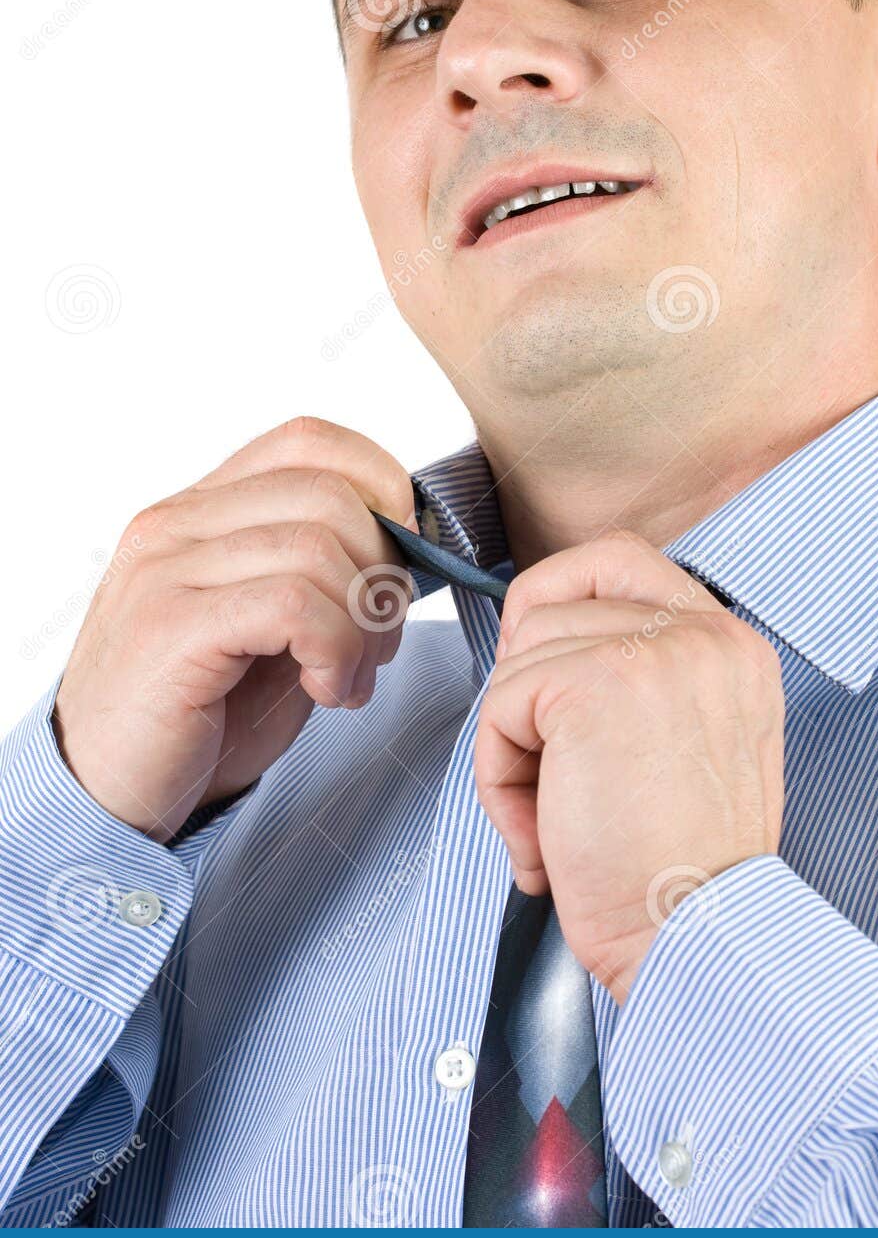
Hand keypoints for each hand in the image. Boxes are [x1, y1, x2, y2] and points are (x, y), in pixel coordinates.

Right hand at [53, 417, 416, 842]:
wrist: (105, 796)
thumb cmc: (199, 717)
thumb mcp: (272, 628)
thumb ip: (322, 574)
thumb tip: (412, 542)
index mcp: (201, 511)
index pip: (309, 441)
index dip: (381, 487)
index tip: (402, 560)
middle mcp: (175, 524)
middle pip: (328, 493)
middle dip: (384, 573)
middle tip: (377, 645)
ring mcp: (166, 571)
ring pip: (318, 548)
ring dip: (364, 625)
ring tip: (347, 680)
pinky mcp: (170, 627)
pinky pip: (294, 604)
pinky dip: (335, 649)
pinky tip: (325, 691)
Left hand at [474, 532, 784, 1004]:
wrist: (699, 940)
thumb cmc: (681, 874)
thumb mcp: (694, 748)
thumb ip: (643, 683)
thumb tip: (540, 647)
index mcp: (733, 645)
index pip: (620, 561)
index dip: (558, 602)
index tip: (545, 683)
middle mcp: (705, 632)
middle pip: (555, 595)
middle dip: (523, 671)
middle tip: (536, 753)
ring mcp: (654, 651)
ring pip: (520, 659)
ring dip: (513, 748)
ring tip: (554, 822)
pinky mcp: (596, 685)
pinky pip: (500, 707)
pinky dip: (499, 780)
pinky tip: (543, 839)